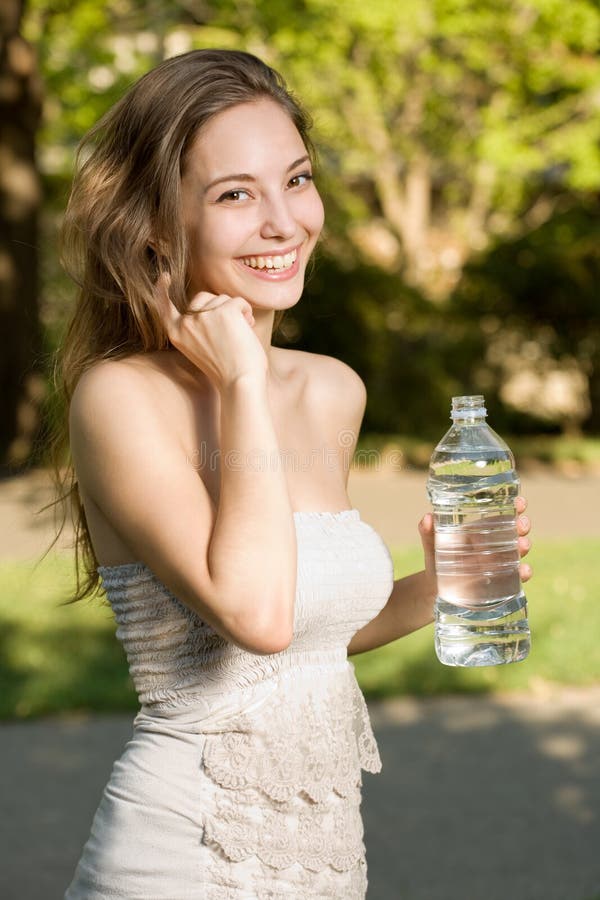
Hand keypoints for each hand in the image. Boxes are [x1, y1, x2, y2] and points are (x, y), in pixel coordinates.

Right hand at [155, 274, 267, 388]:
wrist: (240, 384)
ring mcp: (204, 315)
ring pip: (222, 299)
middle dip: (218, 307)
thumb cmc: (226, 372)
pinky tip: (248, 329)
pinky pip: (238, 301)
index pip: (164, 307)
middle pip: (202, 298)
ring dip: (236, 313)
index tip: (165, 277)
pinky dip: (246, 312)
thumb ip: (198, 328)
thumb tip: (211, 303)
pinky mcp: (224, 311)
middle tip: (231, 331)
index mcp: (176, 334)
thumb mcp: (201, 349)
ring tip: (240, 335)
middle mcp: (186, 323)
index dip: (163, 291)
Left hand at [418, 494, 532, 584]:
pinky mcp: (500, 582)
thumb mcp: (432, 545)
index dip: (514, 507)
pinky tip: (524, 570)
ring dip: (524, 547)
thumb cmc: (436, 561)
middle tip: (522, 525)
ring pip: (518, 552)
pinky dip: (522, 573)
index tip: (521, 502)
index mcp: (480, 531)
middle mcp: (494, 545)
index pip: (501, 515)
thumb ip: (428, 532)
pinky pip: (516, 577)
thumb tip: (428, 517)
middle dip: (522, 526)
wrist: (435, 590)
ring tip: (523, 545)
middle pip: (515, 532)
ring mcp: (500, 563)